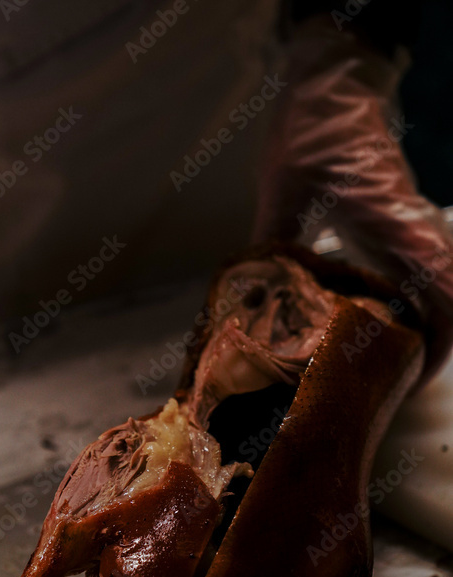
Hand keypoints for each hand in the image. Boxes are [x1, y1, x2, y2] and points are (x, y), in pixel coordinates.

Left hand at [252, 15, 452, 383]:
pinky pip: (418, 276)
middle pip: (448, 304)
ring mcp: (409, 229)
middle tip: (389, 388)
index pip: (440, 294)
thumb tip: (249, 301)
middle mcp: (413, 231)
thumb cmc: (313, 130)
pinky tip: (370, 329)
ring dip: (421, 331)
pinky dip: (408, 308)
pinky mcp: (397, 226)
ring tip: (383, 368)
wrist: (336, 82)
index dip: (432, 344)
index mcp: (396, 227)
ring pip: (437, 292)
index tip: (407, 378)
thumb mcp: (284, 191)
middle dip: (428, 351)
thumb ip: (271, 247)